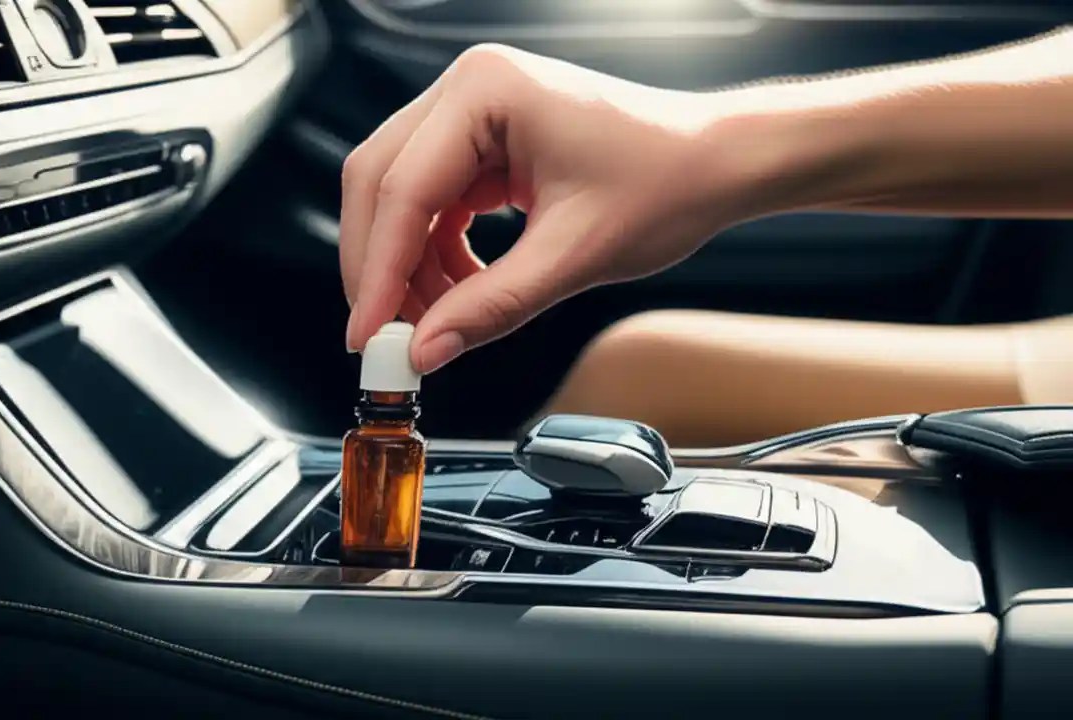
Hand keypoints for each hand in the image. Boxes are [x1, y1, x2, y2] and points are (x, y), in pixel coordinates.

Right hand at [339, 44, 745, 372]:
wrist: (715, 163)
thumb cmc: (667, 182)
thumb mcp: (573, 256)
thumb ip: (492, 305)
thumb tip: (426, 349)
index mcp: (487, 91)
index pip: (402, 190)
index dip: (378, 271)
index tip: (368, 335)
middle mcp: (469, 88)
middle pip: (379, 182)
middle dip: (379, 266)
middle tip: (385, 335)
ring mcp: (474, 111)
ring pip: (400, 195)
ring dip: (407, 264)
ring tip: (438, 319)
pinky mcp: (485, 141)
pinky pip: (433, 200)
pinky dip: (435, 252)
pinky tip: (460, 290)